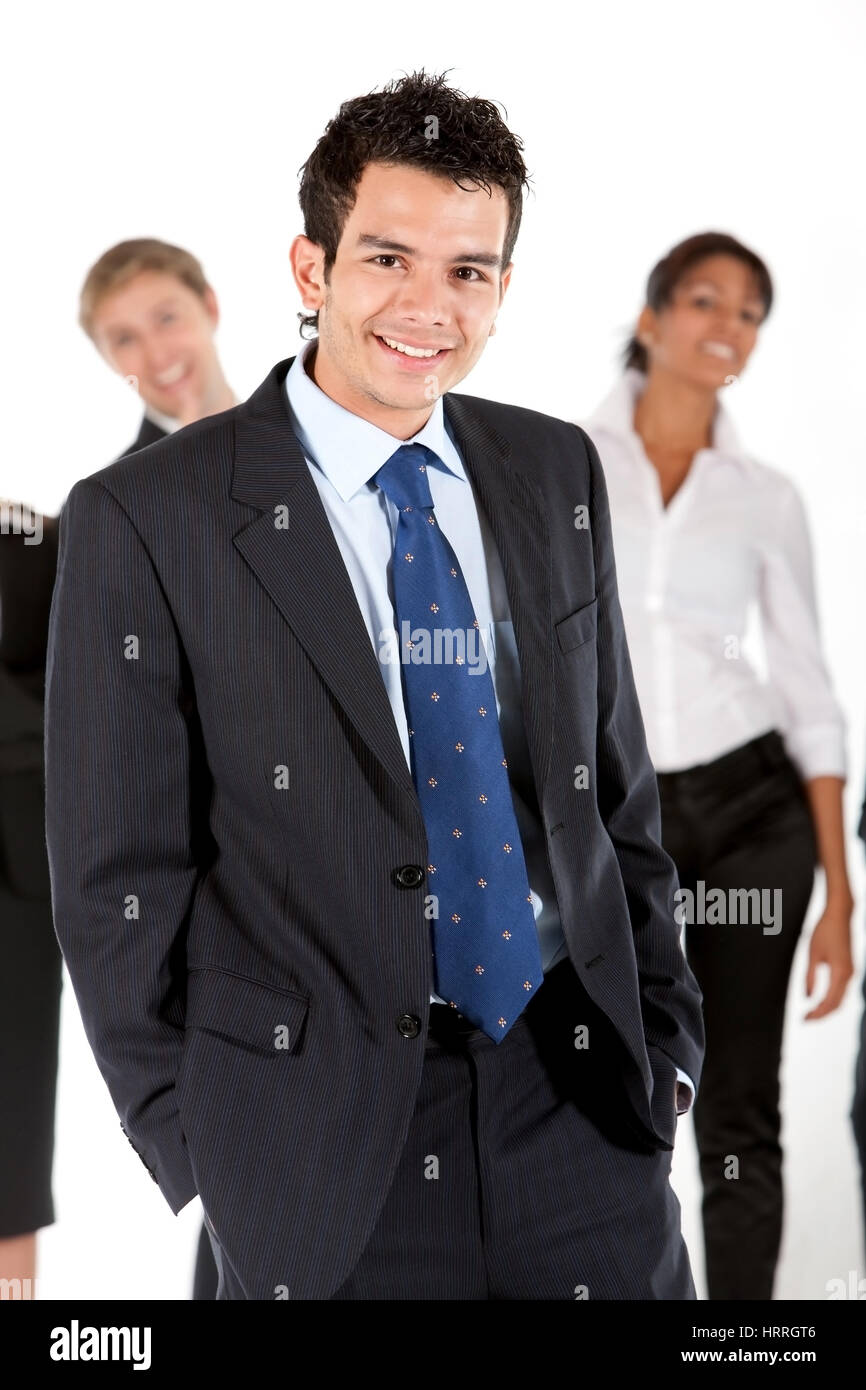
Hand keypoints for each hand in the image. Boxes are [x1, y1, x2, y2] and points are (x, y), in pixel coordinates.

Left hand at [804, 895, 854, 1019]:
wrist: (839, 915)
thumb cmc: (824, 931)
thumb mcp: (812, 954)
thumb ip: (810, 977)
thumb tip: (808, 997)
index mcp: (840, 972)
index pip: (829, 1002)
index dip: (817, 1013)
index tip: (804, 1019)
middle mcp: (849, 975)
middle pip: (837, 1004)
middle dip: (822, 1014)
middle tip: (806, 1019)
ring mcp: (851, 972)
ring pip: (841, 998)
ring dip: (827, 1008)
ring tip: (811, 1012)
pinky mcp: (849, 968)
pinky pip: (842, 990)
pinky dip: (832, 998)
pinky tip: (820, 1001)